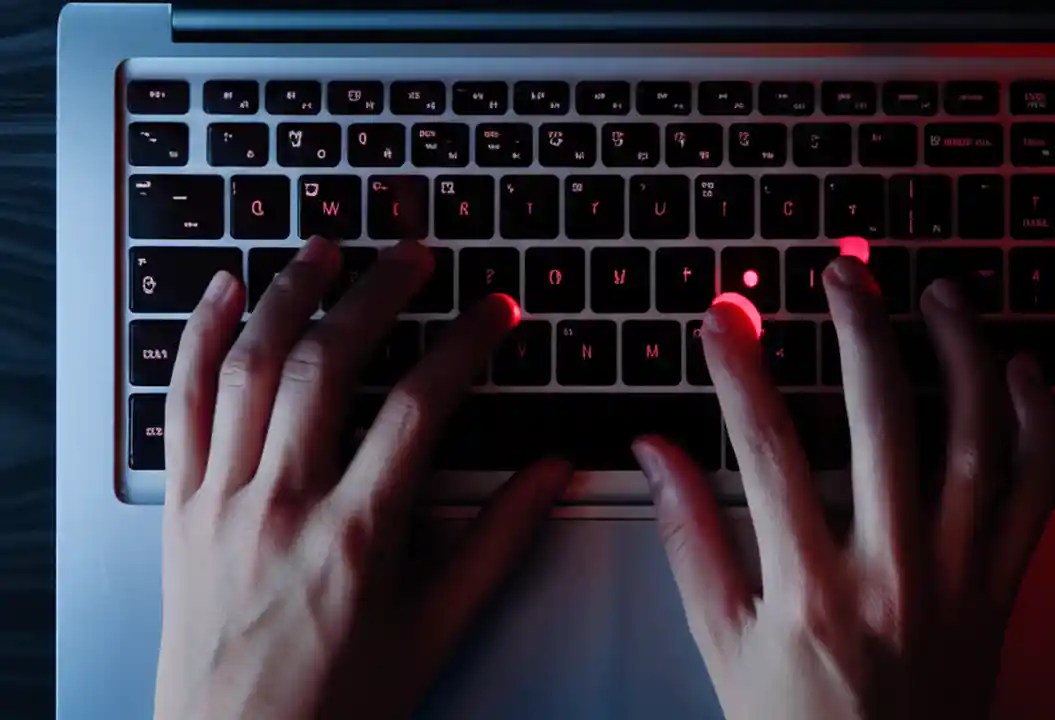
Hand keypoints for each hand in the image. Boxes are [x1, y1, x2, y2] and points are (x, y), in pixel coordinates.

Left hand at [154, 237, 572, 719]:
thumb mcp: (437, 627)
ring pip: (250, 368)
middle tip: (414, 257)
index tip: (494, 313)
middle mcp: (283, 506)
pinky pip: (181, 403)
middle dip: (377, 294)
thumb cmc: (338, 701)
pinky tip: (222, 293)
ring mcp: (223, 501)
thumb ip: (499, 541)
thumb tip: (551, 472)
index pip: (418, 407)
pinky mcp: (182, 507)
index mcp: (357, 537)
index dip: (465, 345)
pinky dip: (198, 338)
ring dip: (289, 294)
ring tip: (327, 250)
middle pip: (328, 366)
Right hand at [633, 257, 1054, 719]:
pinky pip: (1036, 493)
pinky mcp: (1000, 587)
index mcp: (809, 591)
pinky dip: (1036, 423)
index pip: (766, 451)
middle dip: (859, 330)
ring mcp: (956, 577)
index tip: (725, 316)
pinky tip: (1016, 371)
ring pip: (972, 441)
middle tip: (842, 273)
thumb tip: (656, 454)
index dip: (740, 370)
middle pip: (880, 422)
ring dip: (956, 353)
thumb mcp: (721, 644)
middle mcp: (891, 574)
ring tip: (936, 295)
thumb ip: (690, 540)